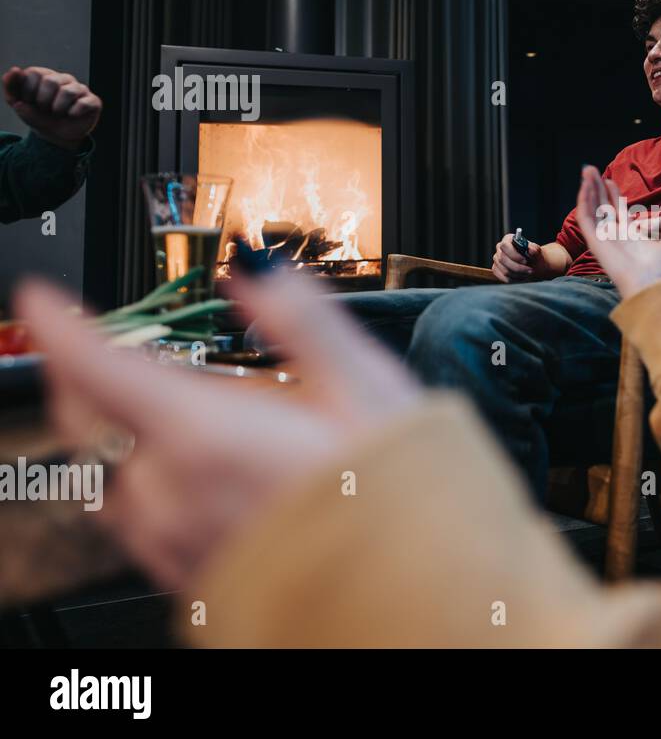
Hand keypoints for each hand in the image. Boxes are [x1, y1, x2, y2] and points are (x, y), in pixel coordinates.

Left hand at [3, 66, 100, 149]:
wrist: (56, 136)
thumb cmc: (38, 116)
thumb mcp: (18, 104)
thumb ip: (11, 87)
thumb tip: (15, 70)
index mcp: (45, 75)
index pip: (34, 73)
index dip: (28, 91)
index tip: (29, 102)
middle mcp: (63, 78)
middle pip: (51, 81)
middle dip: (43, 101)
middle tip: (45, 109)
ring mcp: (80, 89)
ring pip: (68, 92)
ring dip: (58, 108)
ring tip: (58, 113)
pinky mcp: (93, 101)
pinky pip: (84, 103)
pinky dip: (74, 113)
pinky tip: (71, 115)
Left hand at [14, 268, 423, 588]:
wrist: (409, 594)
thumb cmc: (395, 496)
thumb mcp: (364, 385)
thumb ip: (301, 317)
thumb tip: (257, 272)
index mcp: (204, 435)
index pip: (95, 366)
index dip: (59, 323)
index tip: (45, 299)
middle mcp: (172, 494)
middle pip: (85, 420)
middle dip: (79, 373)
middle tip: (100, 346)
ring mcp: (174, 542)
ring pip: (103, 475)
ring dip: (108, 430)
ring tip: (144, 407)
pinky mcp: (190, 575)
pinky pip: (132, 521)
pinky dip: (134, 481)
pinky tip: (177, 475)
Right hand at [491, 232, 540, 282]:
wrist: (532, 264)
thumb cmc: (533, 255)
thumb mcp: (536, 250)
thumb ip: (534, 249)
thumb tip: (530, 250)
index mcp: (508, 240)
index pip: (505, 246)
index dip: (514, 255)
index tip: (525, 261)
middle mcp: (500, 249)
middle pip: (503, 259)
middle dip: (518, 267)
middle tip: (530, 270)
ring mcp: (497, 260)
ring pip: (505, 271)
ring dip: (519, 274)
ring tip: (528, 273)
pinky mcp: (496, 270)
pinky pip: (503, 278)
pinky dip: (514, 280)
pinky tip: (522, 277)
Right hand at [574, 165, 660, 298]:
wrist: (653, 284)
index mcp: (628, 235)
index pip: (616, 210)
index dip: (611, 194)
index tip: (610, 179)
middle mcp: (613, 235)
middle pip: (601, 206)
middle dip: (597, 187)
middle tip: (592, 169)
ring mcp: (602, 238)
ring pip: (591, 209)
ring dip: (588, 189)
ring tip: (587, 170)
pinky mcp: (594, 241)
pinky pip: (585, 218)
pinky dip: (584, 201)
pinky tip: (585, 186)